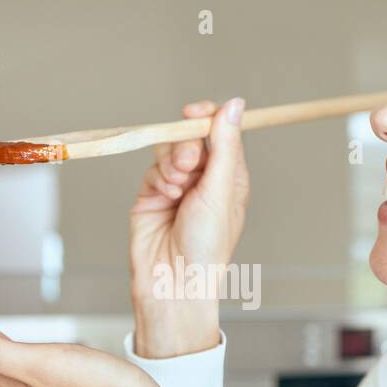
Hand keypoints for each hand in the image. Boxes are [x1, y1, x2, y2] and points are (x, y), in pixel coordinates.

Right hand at [129, 98, 249, 357]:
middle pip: (191, 136)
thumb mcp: (220, 191)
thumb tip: (234, 105)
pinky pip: (152, 168)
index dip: (209, 118)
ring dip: (171, 163)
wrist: (173, 281)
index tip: (196, 112)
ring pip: (169, 149)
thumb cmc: (206, 247)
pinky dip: (158, 178)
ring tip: (177, 189)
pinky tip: (165, 197)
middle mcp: (204, 179)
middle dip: (187, 145)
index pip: (221, 132)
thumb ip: (224, 146)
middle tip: (188, 165)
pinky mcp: (152, 194)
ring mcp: (177, 186)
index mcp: (229, 177)